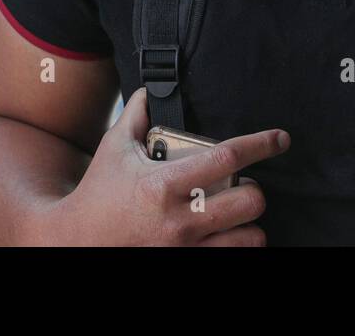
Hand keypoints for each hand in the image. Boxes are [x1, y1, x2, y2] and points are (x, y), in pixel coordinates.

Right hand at [42, 86, 289, 245]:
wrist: (74, 241)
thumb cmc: (98, 192)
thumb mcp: (114, 148)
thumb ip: (136, 114)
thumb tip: (150, 88)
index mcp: (164, 184)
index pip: (227, 159)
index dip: (260, 145)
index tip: (280, 138)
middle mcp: (179, 220)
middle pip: (249, 202)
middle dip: (254, 189)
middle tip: (243, 185)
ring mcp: (184, 249)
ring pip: (250, 237)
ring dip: (250, 222)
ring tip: (237, 213)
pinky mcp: (186, 266)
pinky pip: (234, 258)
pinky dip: (239, 245)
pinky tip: (230, 235)